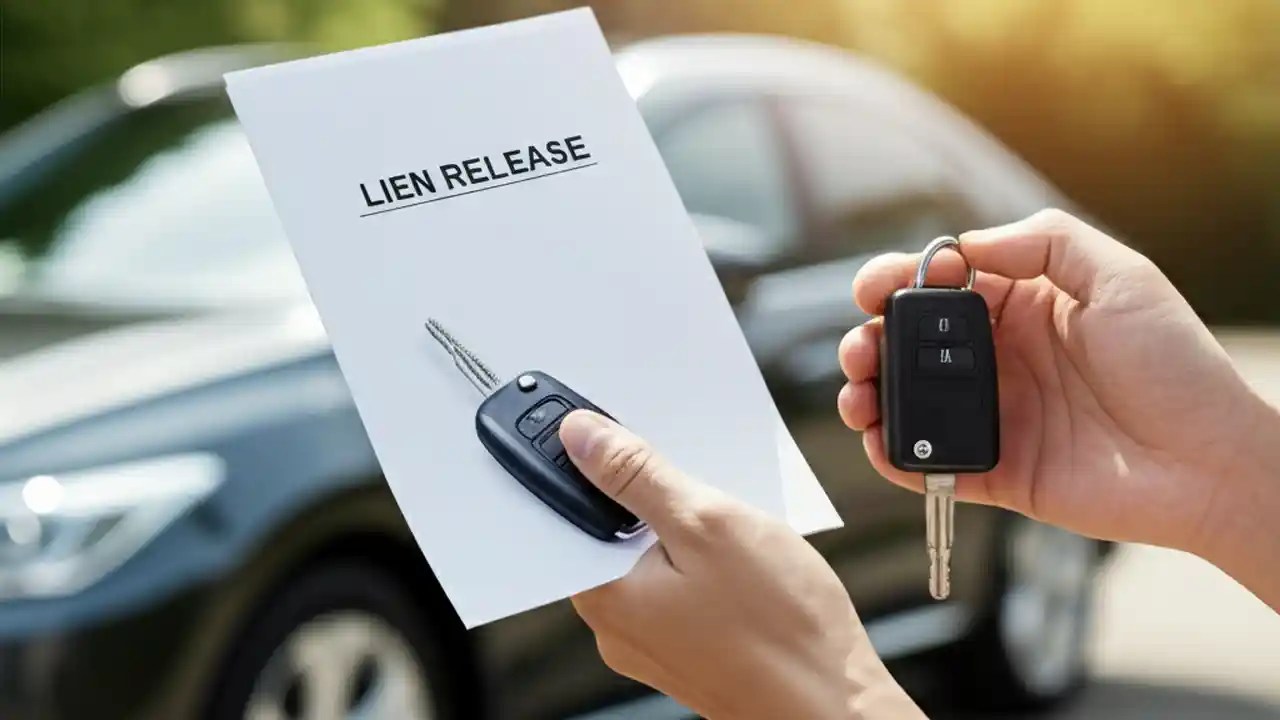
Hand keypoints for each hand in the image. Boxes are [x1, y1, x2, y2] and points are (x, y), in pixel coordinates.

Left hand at [558, 410, 923, 719]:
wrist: (834, 706)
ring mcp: (653, 640)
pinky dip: (703, 556)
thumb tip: (578, 436)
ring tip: (733, 518)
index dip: (589, 462)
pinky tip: (743, 551)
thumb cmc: (781, 627)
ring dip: (683, 524)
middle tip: (695, 473)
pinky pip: (679, 582)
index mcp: (603, 596)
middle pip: (610, 531)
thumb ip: (635, 475)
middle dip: (646, 491)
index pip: (567, 512)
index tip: (617, 430)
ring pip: (650, 555)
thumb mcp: (706, 523)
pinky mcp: (687, 645)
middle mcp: (616, 625)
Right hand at [840, 209, 1279, 606]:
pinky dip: (894, 457)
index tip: (873, 287)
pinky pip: (929, 465)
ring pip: (908, 404)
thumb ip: (1046, 240)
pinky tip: (881, 442)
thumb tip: (964, 246)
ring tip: (858, 395)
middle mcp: (1002, 360)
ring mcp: (995, 417)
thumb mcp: (1122, 276)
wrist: (1210, 464)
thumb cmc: (1177, 366)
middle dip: (869, 341)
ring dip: (868, 395)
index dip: (897, 282)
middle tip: (860, 348)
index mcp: (1024, 308)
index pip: (941, 287)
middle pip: (909, 345)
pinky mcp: (995, 471)